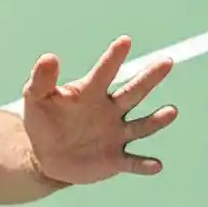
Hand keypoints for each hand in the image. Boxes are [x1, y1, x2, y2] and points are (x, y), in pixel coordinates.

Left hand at [21, 35, 177, 184]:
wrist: (45, 156)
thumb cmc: (43, 119)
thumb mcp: (35, 98)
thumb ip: (41, 80)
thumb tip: (48, 57)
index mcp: (91, 92)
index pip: (104, 72)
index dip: (113, 58)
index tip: (125, 41)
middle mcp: (109, 110)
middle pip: (132, 93)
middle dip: (148, 78)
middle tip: (166, 62)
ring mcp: (115, 134)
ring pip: (140, 126)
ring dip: (156, 120)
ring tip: (171, 111)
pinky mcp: (114, 159)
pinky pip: (132, 162)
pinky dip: (144, 164)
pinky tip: (156, 165)